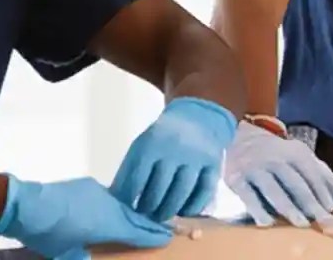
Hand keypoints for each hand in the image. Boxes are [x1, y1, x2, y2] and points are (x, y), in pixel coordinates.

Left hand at [0, 175, 171, 257]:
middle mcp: (109, 206)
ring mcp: (98, 193)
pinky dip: (116, 206)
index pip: (137, 231)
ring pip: (121, 205)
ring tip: (143, 220)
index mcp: (109, 224)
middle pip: (133, 216)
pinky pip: (108, 198)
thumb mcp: (66, 253)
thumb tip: (88, 255)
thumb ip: (83, 255)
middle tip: (165, 228)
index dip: (152, 236)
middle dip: (149, 224)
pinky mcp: (86, 186)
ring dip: (132, 213)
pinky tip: (115, 209)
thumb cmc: (47, 234)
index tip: (168, 237)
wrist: (25, 205)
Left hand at [111, 96, 237, 221]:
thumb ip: (130, 171)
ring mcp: (197, 157)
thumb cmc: (162, 137)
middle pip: (159, 190)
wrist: (197, 117)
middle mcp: (175, 149)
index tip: (127, 210)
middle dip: (149, 209)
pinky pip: (204, 193)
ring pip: (181, 194)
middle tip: (145, 215)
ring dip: (169, 211)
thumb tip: (117, 201)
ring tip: (161, 216)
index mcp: (152, 143)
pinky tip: (183, 210)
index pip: (137, 179)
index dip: (130, 199)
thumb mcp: (142, 146)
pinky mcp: (214, 164)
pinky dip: (192, 207)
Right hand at [223, 122, 332, 227]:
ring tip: (301, 223)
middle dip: (311, 203)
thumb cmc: (281, 156)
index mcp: (297, 154)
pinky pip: (248, 195)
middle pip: (296, 183)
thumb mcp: (306, 162)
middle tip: (324, 222)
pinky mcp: (237, 178)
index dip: (323, 192)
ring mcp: (256, 168)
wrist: (240, 136)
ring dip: (288, 207)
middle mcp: (277, 159)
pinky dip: (257, 209)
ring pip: (274, 189)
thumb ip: (331, 183)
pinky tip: (267, 223)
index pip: (313, 174)